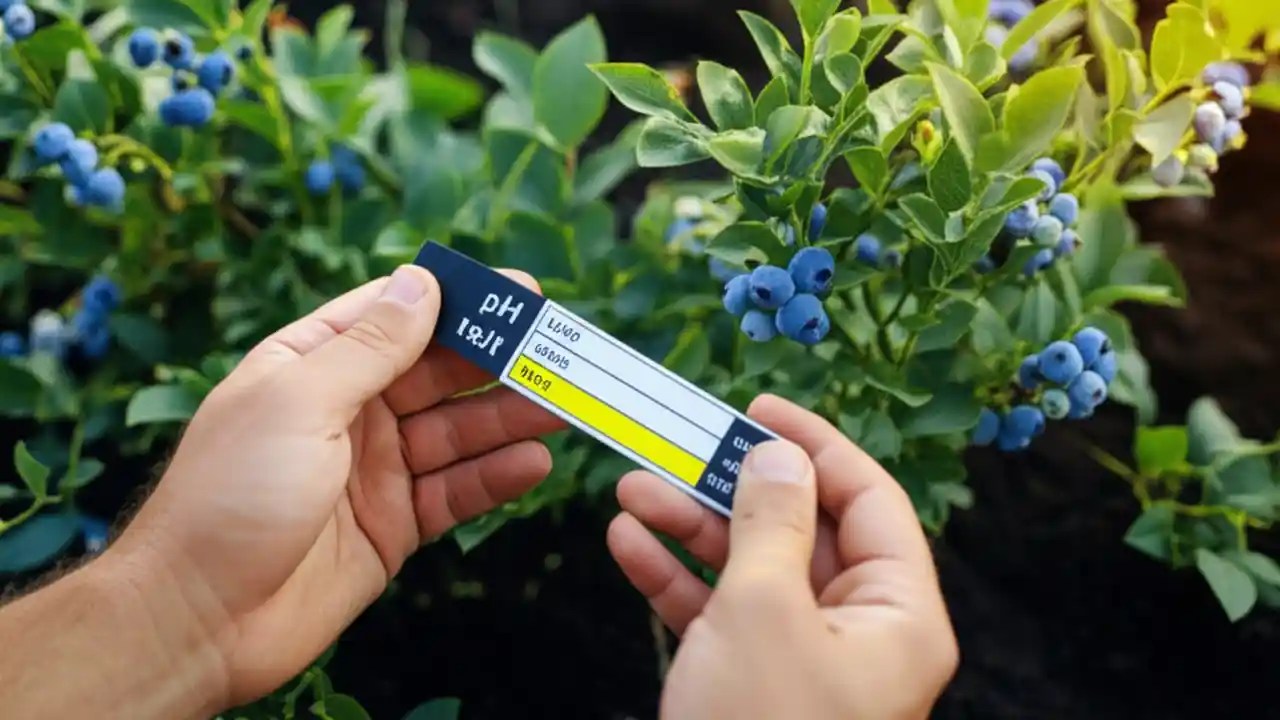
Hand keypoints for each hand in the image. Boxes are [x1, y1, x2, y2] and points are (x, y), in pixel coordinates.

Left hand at [108, 266, 562, 708]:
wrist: (199, 617)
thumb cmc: (232, 494)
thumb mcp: (300, 401)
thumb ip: (369, 346)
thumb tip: (422, 282)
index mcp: (313, 364)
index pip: (396, 316)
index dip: (459, 301)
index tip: (520, 294)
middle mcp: (348, 410)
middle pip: (438, 374)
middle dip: (497, 362)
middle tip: (559, 354)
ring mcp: (374, 469)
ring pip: (457, 433)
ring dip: (509, 418)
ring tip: (563, 407)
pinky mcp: (394, 524)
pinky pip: (456, 492)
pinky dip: (495, 478)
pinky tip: (534, 463)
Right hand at [607, 395, 957, 719]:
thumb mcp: (763, 610)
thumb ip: (771, 523)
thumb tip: (781, 456)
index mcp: (898, 616)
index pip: (869, 501)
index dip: (815, 445)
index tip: (758, 408)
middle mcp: (860, 635)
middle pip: (801, 532)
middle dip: (731, 490)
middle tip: (677, 449)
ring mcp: (806, 664)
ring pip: (752, 572)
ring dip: (691, 530)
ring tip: (631, 493)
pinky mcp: (756, 689)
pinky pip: (722, 619)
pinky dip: (677, 583)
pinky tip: (630, 547)